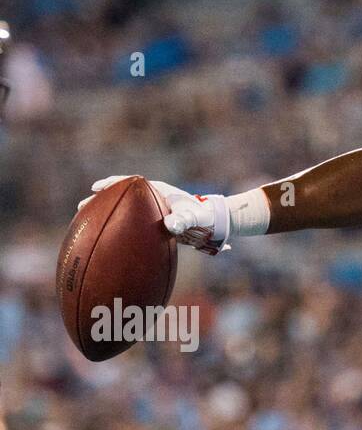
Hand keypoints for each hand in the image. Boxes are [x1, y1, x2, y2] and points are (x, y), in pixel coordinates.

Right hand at [81, 177, 229, 254]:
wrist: (213, 224)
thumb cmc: (204, 218)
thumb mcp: (195, 218)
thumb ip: (184, 220)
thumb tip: (170, 226)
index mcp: (156, 191)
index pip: (129, 183)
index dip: (111, 185)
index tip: (96, 188)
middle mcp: (150, 200)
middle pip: (119, 198)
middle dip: (100, 202)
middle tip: (81, 209)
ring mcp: (150, 212)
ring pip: (122, 212)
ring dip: (106, 217)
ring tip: (87, 227)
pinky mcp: (152, 225)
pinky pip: (131, 226)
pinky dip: (119, 232)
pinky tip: (109, 246)